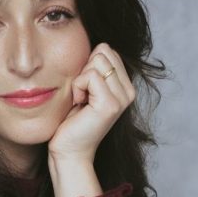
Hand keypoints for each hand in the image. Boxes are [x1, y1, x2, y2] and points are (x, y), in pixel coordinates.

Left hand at [48, 43, 135, 164]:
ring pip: (97, 61)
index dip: (87, 64)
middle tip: (81, 96)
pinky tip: (78, 105)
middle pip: (103, 51)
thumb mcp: (85, 88)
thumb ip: (94, 67)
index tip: (84, 89)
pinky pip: (90, 75)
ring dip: (80, 80)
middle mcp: (129, 91)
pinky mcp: (111, 104)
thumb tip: (99, 45)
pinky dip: (77, 88)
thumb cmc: (71, 121)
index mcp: (125, 86)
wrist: (69, 151)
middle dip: (84, 70)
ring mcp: (122, 98)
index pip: (107, 50)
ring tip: (80, 101)